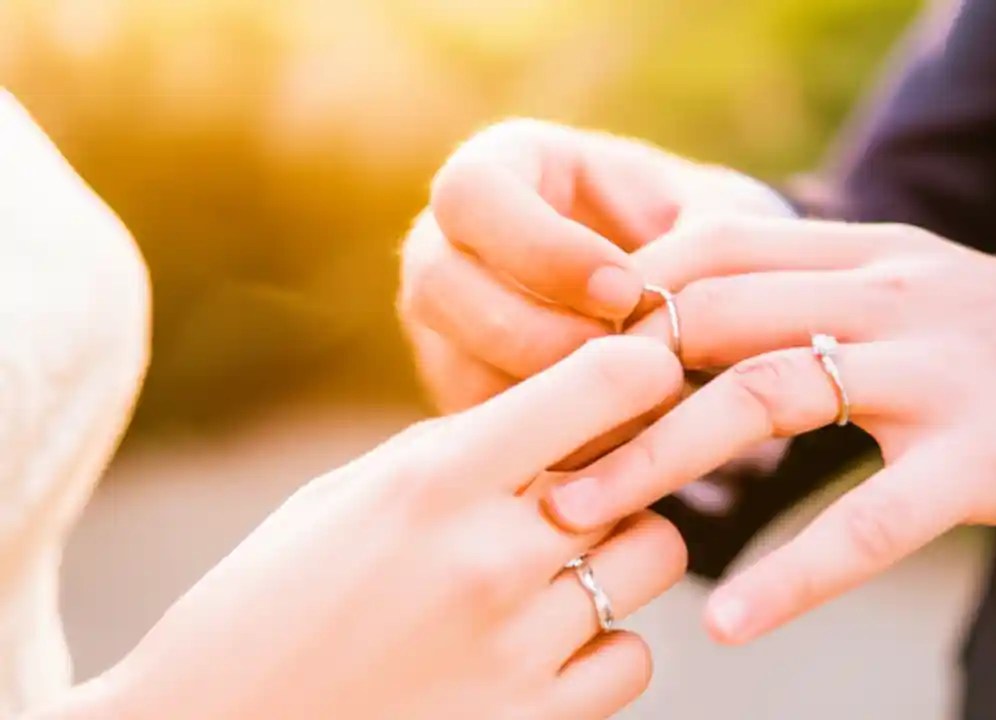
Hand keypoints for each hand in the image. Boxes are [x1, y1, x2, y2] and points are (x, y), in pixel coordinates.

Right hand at [38, 337, 685, 719]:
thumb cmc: (267, 607)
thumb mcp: (346, 496)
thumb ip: (456, 452)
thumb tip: (557, 410)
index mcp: (432, 482)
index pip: (596, 388)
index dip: (639, 367)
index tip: (648, 369)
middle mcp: (488, 560)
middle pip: (640, 481)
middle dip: (619, 478)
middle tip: (572, 495)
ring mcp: (517, 651)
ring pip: (651, 564)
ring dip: (614, 558)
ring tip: (546, 574)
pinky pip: (630, 660)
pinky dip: (601, 648)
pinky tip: (540, 646)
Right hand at [398, 119, 791, 414]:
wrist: (692, 298)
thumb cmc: (701, 235)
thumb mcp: (715, 214)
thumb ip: (696, 239)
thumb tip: (661, 300)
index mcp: (501, 167)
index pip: (473, 192)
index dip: (541, 247)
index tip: (627, 291)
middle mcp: (447, 243)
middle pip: (438, 285)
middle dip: (538, 334)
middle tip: (632, 363)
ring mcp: (443, 324)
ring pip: (452, 367)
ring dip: (547, 397)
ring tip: (643, 410)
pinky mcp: (461, 394)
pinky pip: (481, 429)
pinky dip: (551, 443)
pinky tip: (624, 445)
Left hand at [543, 218, 995, 643]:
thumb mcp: (915, 301)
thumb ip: (816, 300)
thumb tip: (698, 327)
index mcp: (866, 251)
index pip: (712, 250)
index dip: (623, 305)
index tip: (559, 367)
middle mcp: (890, 293)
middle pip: (713, 321)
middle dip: (610, 388)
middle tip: (532, 451)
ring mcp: (940, 369)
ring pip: (764, 399)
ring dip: (655, 462)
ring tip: (578, 521)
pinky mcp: (989, 456)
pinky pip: (871, 519)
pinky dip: (794, 572)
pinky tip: (733, 619)